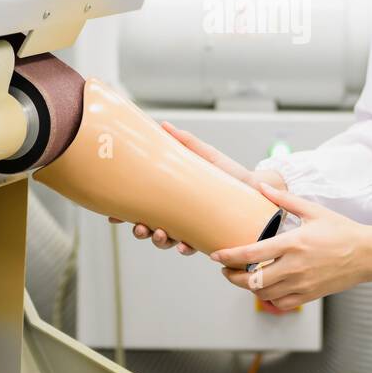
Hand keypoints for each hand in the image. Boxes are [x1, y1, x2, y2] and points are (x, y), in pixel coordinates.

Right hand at [108, 121, 287, 254]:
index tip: (113, 216)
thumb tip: (164, 125)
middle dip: (140, 230)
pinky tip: (183, 245)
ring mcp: (192, 228)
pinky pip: (192, 247)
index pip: (143, 206)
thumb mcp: (206, 157)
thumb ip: (186, 143)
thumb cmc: (230, 174)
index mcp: (172, 197)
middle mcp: (178, 215)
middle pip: (150, 227)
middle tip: (139, 226)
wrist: (257, 188)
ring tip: (161, 233)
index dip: (125, 214)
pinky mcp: (209, 237)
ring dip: (159, 240)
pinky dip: (185, 247)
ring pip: (167, 240)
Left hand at [211, 182, 371, 310]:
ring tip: (244, 277)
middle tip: (225, 270)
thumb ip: (284, 199)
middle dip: (232, 277)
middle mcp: (295, 267)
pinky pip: (280, 303)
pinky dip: (268, 298)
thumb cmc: (341, 231)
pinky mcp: (309, 295)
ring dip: (249, 287)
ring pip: (263, 294)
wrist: (367, 254)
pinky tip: (265, 287)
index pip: (251, 255)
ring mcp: (302, 284)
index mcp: (293, 243)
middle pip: (251, 280)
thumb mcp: (313, 210)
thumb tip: (261, 187)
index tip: (216, 255)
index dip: (229, 256)